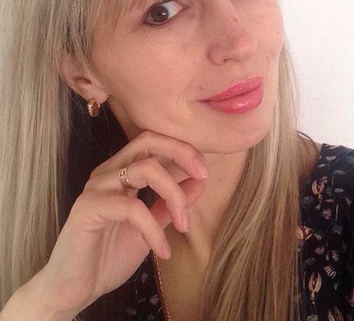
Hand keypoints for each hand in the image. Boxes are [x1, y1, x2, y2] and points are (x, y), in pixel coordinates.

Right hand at [30, 130, 206, 317]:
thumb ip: (169, 204)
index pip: (153, 142)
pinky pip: (132, 208)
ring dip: (174, 194)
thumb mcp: (149, 227)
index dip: (182, 149)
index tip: (203, 172)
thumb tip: (199, 182)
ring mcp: (97, 188)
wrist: (72, 290)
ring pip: (145, 169)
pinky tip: (162, 250)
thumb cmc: (107, 256)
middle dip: (181, 153)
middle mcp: (108, 172)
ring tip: (184, 225)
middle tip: (202, 175)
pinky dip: (154, 229)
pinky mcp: (88, 208)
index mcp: (121, 172)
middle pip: (147, 142)